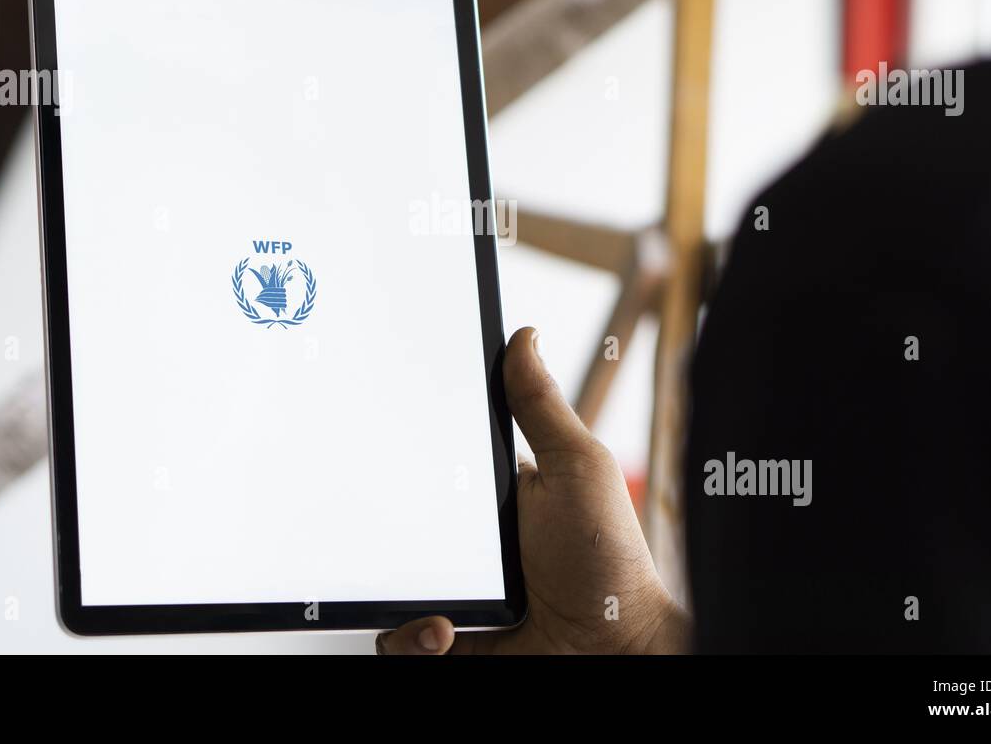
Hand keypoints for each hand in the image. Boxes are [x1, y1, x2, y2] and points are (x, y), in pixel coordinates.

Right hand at [377, 327, 687, 654]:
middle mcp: (468, 544)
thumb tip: (523, 337)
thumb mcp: (578, 469)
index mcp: (494, 496)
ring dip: (394, 589)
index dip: (403, 456)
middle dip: (382, 524)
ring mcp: (455, 592)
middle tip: (392, 526)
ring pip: (386, 582)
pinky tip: (443, 629)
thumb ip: (543, 407)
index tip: (376, 439)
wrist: (614, 653)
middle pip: (396, 522)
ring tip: (430, 596)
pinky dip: (409, 636)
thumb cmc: (609, 564)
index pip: (431, 465)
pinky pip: (396, 637)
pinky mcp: (445, 638)